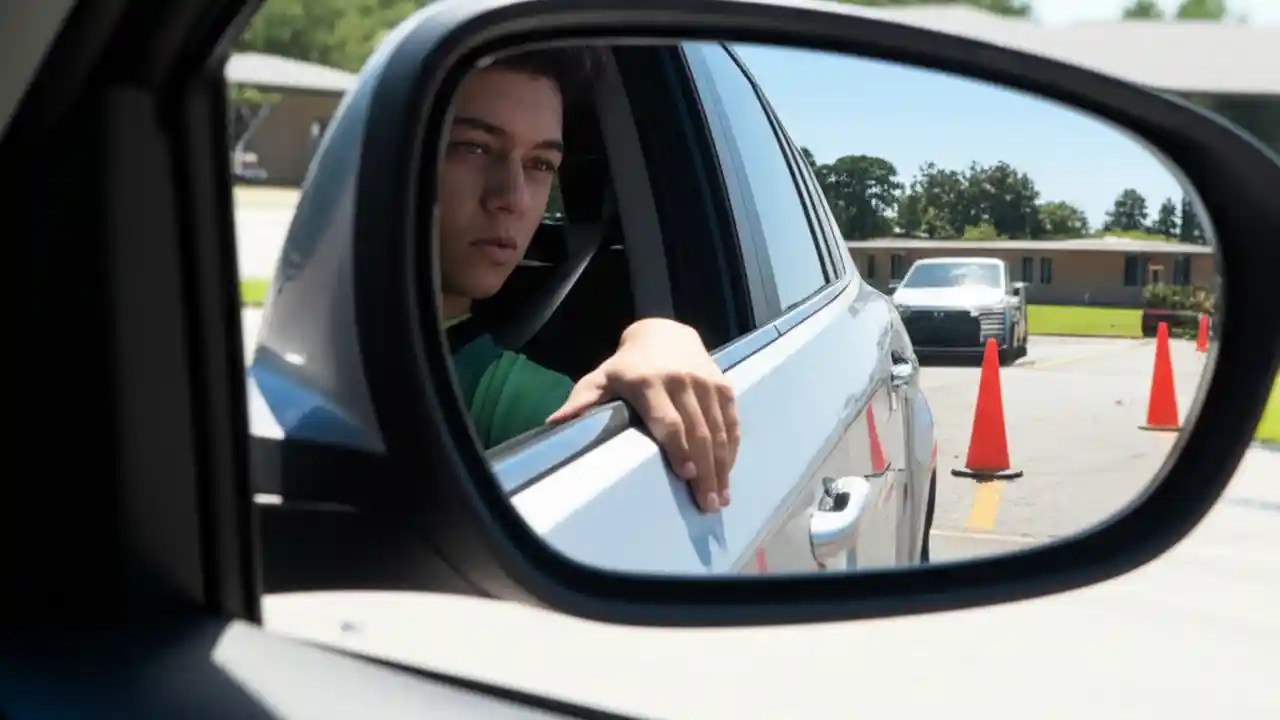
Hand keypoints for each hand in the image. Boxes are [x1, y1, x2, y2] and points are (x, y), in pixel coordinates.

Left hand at [546, 318, 738, 512]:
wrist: (664, 331)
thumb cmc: (627, 366)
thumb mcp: (601, 377)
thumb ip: (582, 400)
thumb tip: (555, 424)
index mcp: (647, 382)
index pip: (668, 420)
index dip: (678, 448)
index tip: (686, 476)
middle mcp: (681, 381)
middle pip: (697, 431)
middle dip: (704, 470)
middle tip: (707, 504)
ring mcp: (705, 382)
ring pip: (718, 430)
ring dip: (721, 466)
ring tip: (720, 498)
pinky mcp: (723, 384)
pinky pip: (731, 421)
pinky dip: (731, 448)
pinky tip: (727, 472)